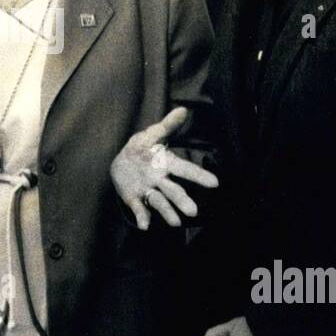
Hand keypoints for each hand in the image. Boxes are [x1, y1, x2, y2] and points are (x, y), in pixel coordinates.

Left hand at [110, 107, 218, 229]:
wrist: (120, 163)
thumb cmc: (141, 148)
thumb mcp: (151, 135)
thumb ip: (167, 125)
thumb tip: (183, 110)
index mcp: (166, 164)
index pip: (184, 170)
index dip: (198, 176)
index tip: (215, 183)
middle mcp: (160, 180)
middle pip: (173, 191)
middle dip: (183, 200)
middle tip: (194, 212)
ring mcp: (148, 191)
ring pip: (160, 202)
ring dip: (167, 212)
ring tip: (176, 223)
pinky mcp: (134, 199)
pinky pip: (139, 209)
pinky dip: (142, 217)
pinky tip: (145, 226)